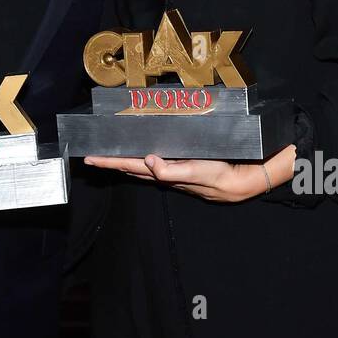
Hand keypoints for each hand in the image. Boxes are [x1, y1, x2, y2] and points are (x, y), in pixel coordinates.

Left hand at [84, 144, 296, 203]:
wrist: (247, 182)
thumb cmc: (224, 177)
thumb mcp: (199, 172)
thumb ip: (174, 170)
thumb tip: (148, 161)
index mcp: (166, 174)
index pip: (131, 166)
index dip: (111, 162)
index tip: (90, 158)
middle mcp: (167, 174)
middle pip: (132, 168)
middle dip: (112, 162)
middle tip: (92, 156)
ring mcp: (176, 172)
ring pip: (143, 167)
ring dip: (126, 161)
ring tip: (110, 156)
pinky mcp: (185, 167)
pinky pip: (158, 163)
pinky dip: (145, 159)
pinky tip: (144, 155)